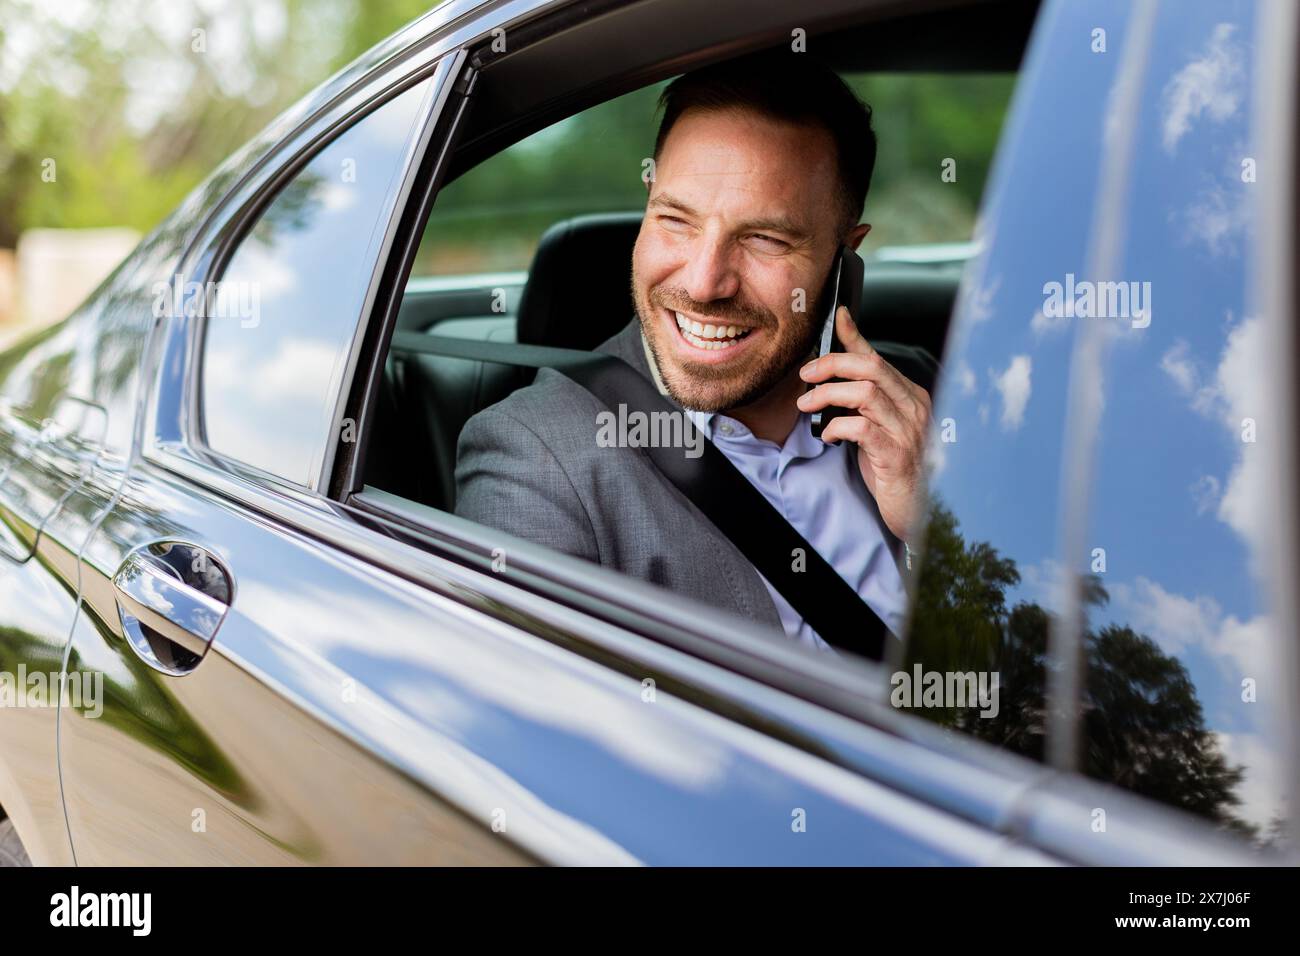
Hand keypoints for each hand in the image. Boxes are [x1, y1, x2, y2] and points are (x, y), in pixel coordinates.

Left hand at [796, 306, 932, 541]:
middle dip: (832, 364)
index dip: (855, 336)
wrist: (914, 510)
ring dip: (829, 394)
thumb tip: (829, 379)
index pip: (879, 358)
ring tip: (807, 404)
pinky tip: (829, 435)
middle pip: (872, 368)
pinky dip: (839, 426)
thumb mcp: (876, 427)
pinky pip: (863, 429)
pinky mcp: (896, 456)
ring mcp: (908, 432)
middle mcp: (914, 409)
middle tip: (806, 375)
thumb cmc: (892, 468)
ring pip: (866, 394)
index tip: (838, 317)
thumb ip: (859, 403)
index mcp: (910, 397)